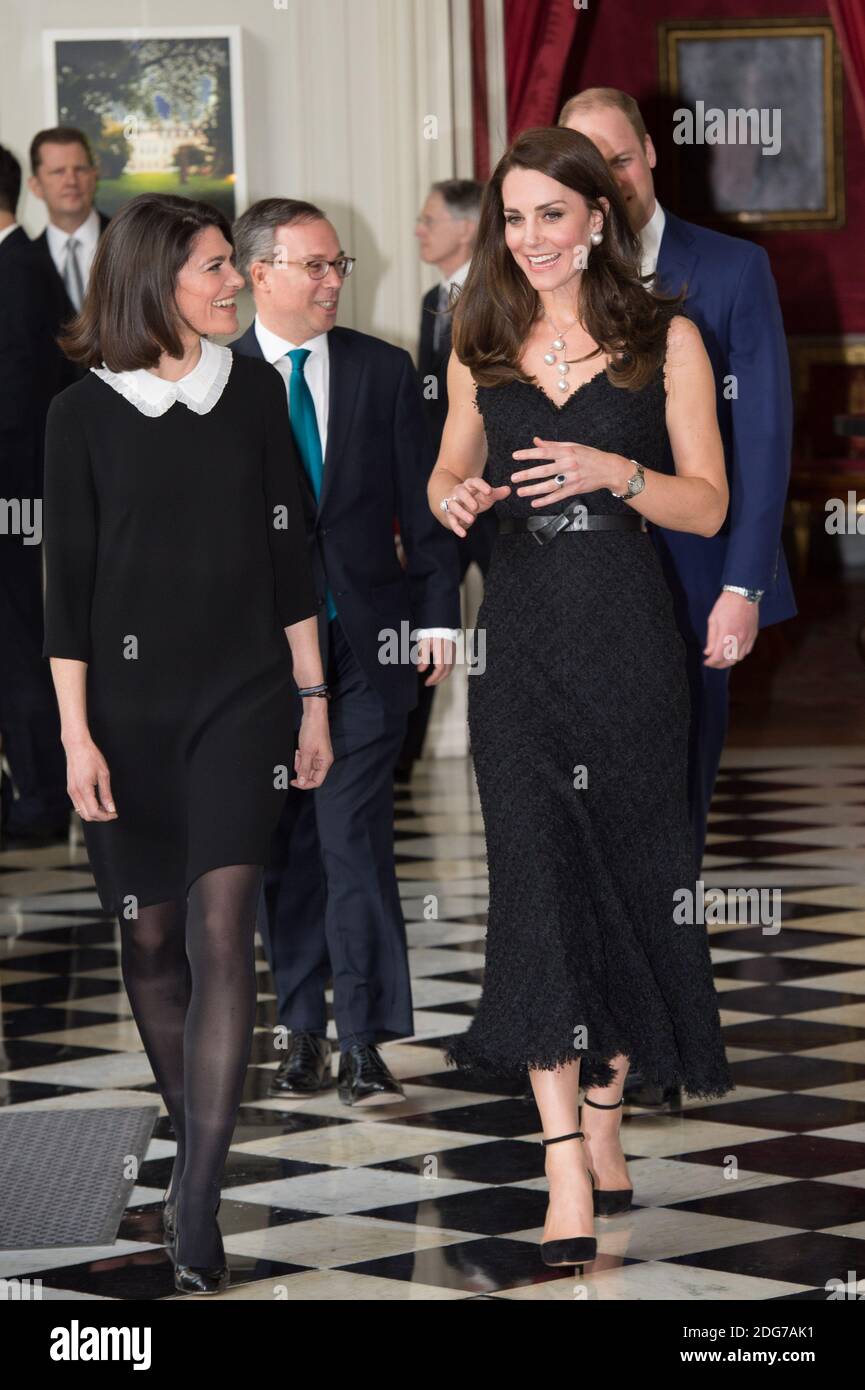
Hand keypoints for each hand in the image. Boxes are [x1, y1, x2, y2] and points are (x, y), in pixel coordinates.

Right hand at [64, 737, 117, 821]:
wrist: (77, 746)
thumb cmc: (91, 757)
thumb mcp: (104, 774)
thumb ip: (106, 794)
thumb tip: (111, 808)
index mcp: (84, 789)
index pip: (94, 812)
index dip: (106, 816)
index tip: (115, 814)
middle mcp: (75, 793)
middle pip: (87, 815)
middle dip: (100, 817)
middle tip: (112, 812)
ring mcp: (71, 791)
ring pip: (81, 812)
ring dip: (94, 813)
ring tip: (105, 807)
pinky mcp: (70, 789)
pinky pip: (78, 805)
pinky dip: (88, 808)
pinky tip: (97, 802)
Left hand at [292, 702, 333, 787]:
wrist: (313, 716)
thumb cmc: (313, 731)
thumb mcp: (306, 752)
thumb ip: (304, 768)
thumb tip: (302, 782)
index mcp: (325, 762)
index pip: (317, 781)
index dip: (305, 784)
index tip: (293, 782)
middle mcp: (323, 760)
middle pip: (311, 774)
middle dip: (302, 770)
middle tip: (296, 761)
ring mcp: (318, 755)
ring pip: (307, 766)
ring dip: (300, 763)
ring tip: (298, 753)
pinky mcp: (313, 750)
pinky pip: (305, 759)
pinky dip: (300, 757)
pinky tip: (299, 749)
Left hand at [417, 635, 454, 685]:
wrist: (440, 622)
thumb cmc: (431, 631)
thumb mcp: (424, 643)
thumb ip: (422, 656)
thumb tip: (420, 669)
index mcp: (441, 649)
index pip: (440, 668)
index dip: (434, 677)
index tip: (427, 682)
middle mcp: (449, 651)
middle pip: (447, 670)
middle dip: (438, 679)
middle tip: (429, 683)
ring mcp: (453, 651)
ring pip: (450, 668)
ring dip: (442, 676)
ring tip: (434, 679)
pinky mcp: (453, 651)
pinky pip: (451, 664)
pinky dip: (446, 670)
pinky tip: (439, 672)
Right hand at [440, 476, 510, 537]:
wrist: (457, 504)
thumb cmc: (474, 498)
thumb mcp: (486, 496)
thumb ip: (496, 493)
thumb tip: (508, 489)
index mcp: (469, 485)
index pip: (474, 482)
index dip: (481, 486)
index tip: (489, 491)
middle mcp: (459, 492)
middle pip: (460, 492)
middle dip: (467, 499)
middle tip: (476, 507)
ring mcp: (453, 503)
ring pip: (454, 506)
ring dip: (461, 513)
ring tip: (471, 520)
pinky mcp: (450, 515)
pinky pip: (451, 520)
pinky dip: (456, 527)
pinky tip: (463, 534)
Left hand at [510, 438, 629, 503]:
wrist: (609, 469)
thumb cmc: (589, 456)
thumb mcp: (572, 446)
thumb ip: (553, 444)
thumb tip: (536, 441)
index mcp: (566, 452)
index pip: (544, 452)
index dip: (529, 454)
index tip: (515, 456)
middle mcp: (568, 464)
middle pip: (544, 470)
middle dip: (527, 474)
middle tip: (514, 478)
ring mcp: (572, 478)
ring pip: (549, 485)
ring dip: (533, 489)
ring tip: (520, 492)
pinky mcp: (575, 489)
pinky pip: (558, 496)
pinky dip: (546, 500)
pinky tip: (535, 503)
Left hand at [704, 591, 758, 668]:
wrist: (743, 594)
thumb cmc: (726, 605)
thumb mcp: (713, 620)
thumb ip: (711, 638)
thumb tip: (708, 652)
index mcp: (726, 635)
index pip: (718, 657)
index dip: (711, 663)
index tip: (706, 662)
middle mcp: (738, 639)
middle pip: (729, 661)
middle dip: (719, 665)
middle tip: (712, 662)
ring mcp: (748, 638)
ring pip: (738, 658)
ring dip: (729, 660)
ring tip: (722, 657)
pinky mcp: (753, 635)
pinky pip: (746, 651)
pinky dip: (738, 654)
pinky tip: (732, 651)